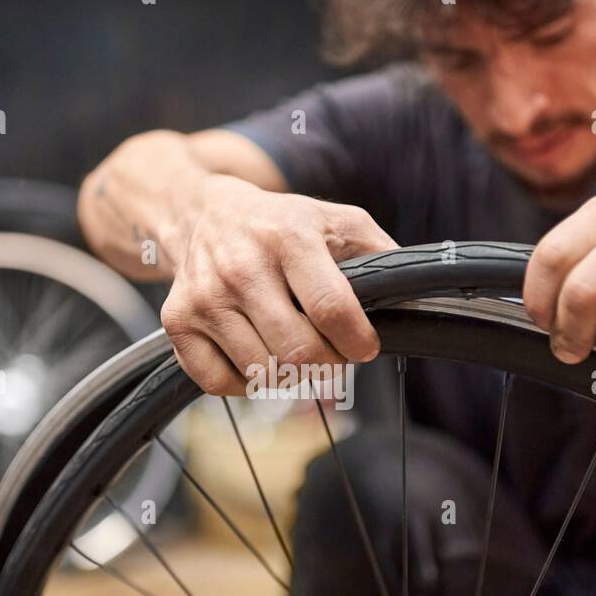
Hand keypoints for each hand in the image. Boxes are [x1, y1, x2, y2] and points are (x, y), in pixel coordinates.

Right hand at [161, 174, 394, 394]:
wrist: (199, 211)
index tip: (365, 348)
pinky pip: (218, 382)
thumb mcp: (335, 219)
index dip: (356, 342)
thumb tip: (417, 292)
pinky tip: (256, 358)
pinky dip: (245, 384)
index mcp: (288, 237)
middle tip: (331, 353)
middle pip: (298, 351)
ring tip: (293, 349)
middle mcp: (242, 266)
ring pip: (261, 373)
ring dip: (287, 374)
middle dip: (327, 364)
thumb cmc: (278, 223)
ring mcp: (205, 296)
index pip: (331, 309)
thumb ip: (379, 252)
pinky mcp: (177, 321)